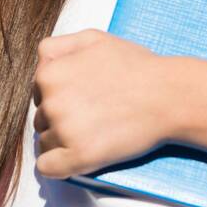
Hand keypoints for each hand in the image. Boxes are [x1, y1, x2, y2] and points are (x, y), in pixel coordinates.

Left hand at [32, 29, 189, 178]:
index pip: (38, 93)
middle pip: (41, 119)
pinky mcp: (79, 156)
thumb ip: (58, 47)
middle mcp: (51, 102)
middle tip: (94, 114)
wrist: (168, 95)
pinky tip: (78, 156)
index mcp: (49, 73)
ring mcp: (64, 130)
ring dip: (63, 142)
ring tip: (95, 132)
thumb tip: (40, 65)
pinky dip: (58, 165)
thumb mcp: (93, 38)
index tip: (83, 97)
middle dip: (61, 119)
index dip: (60, 96)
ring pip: (45, 143)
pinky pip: (47, 168)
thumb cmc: (136, 66)